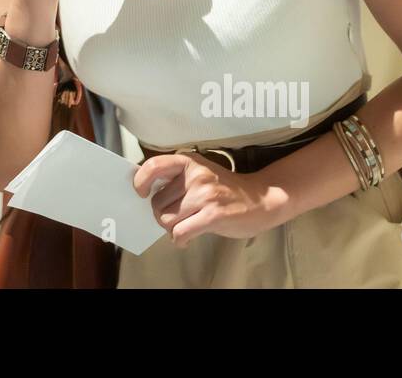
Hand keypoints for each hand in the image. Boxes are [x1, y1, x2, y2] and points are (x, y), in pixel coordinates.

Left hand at [133, 152, 287, 246]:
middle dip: (162, 215)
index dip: (141, 180)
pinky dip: (180, 240)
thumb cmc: (226, 190)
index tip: (141, 192)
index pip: (154, 166)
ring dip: (172, 229)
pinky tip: (187, 238)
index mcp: (189, 162)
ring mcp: (205, 195)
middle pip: (157, 202)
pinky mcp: (213, 215)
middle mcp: (195, 175)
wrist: (261, 200)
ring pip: (167, 219)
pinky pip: (181, 232)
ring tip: (185, 227)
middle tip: (176, 219)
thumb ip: (177, 180)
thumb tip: (147, 194)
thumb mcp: (200, 174)